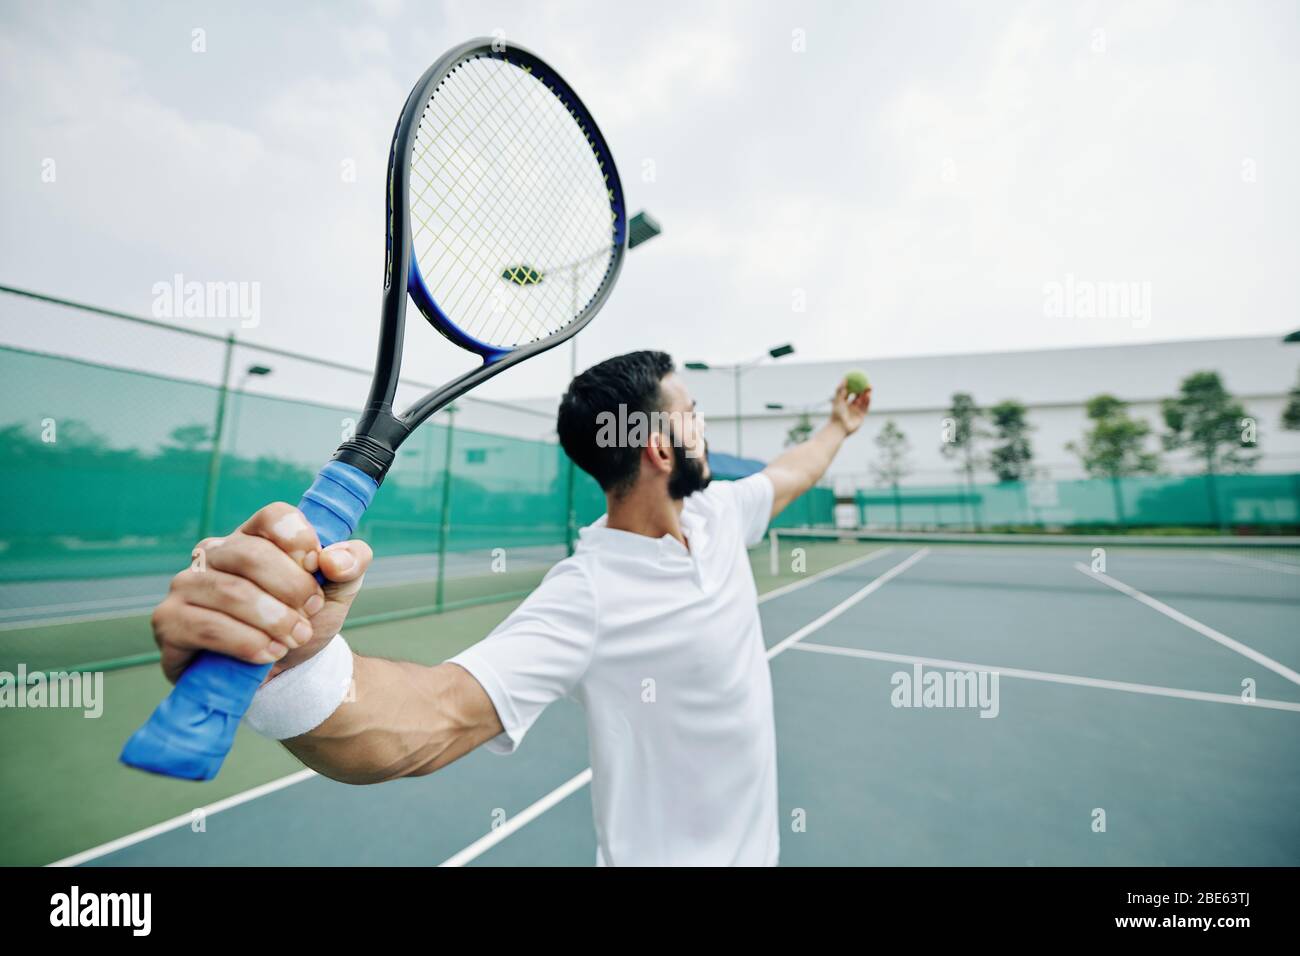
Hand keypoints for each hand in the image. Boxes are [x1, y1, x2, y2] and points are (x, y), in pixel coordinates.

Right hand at [151, 502, 372, 683]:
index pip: (273, 516)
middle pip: (251, 554)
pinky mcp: (170, 621)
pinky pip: (206, 626)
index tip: (317, 569)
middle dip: (291, 588)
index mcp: (255, 537)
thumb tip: (335, 559)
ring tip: (294, 639)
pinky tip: (268, 654)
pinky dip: (246, 642)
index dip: (299, 539)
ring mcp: (187, 584)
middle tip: (310, 614)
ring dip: (272, 620)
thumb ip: (350, 565)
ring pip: (230, 591)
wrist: (283, 674)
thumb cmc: (303, 622)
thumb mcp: (338, 593)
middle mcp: (215, 553)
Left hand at [829, 380, 871, 435]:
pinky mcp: (861, 417)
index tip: (859, 380)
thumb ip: (840, 389)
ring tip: (869, 388)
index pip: (851, 393)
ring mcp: (856, 412)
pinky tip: (869, 395)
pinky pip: (866, 407)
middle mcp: (851, 407)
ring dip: (867, 394)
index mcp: (844, 403)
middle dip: (864, 390)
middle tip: (867, 383)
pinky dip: (868, 401)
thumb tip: (844, 378)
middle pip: (859, 397)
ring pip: (864, 401)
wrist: (839, 427)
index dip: (855, 386)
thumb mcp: (838, 399)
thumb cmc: (836, 413)